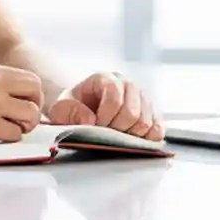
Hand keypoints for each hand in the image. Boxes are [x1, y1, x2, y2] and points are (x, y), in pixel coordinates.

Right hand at [0, 63, 43, 147]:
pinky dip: (9, 138)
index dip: (32, 95)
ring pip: (31, 114)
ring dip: (24, 126)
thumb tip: (23, 98)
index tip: (25, 106)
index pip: (30, 78)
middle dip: (35, 107)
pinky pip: (15, 134)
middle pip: (36, 91)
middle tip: (23, 120)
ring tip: (10, 129)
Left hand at [45, 71, 163, 140]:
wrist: (83, 112)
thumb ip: (70, 112)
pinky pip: (158, 130)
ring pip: (146, 122)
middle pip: (133, 113)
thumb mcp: (61, 109)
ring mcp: (143, 98)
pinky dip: (146, 140)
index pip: (115, 97)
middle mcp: (128, 85)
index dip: (105, 117)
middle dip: (117, 129)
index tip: (95, 126)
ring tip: (116, 136)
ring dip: (130, 136)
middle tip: (105, 134)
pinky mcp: (153, 113)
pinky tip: (131, 140)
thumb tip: (90, 121)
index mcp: (106, 79)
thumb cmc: (72, 110)